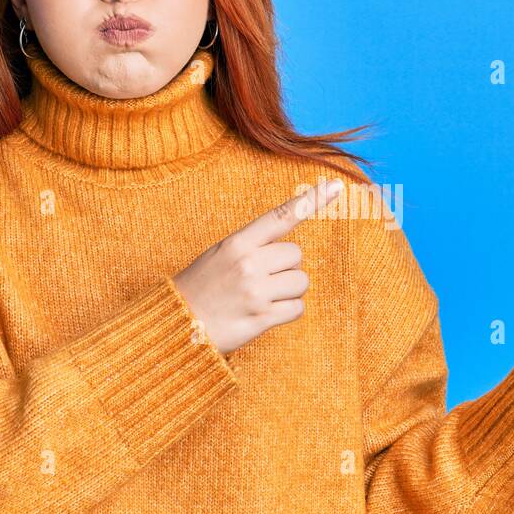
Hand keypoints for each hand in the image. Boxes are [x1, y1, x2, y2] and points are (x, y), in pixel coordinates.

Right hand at [172, 178, 343, 354]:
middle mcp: (249, 264)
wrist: (176, 326)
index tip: (338, 187)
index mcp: (237, 244)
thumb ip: (252, 246)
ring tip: (261, 298)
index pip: (281, 216)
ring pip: (301, 282)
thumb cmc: (200, 288)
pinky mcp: (262, 317)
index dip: (312, 201)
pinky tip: (264, 314)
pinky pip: (297, 308)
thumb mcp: (219, 255)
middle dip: (285, 268)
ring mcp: (256, 291)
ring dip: (288, 291)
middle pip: (296, 255)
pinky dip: (286, 312)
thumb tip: (289, 250)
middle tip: (260, 280)